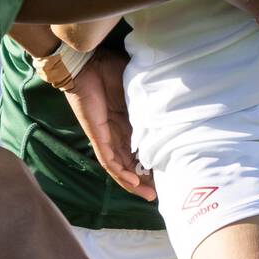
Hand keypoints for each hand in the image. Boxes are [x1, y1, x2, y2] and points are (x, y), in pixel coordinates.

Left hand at [62, 46, 155, 198]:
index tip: (167, 170)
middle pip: (130, 162)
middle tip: (160, 191)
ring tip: (149, 194)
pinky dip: (120, 173)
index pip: (140, 147)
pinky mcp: (97, 136)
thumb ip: (149, 96)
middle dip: (144, 179)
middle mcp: (116, 132)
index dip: (152, 160)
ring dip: (133, 182)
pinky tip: (133, 183)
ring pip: (120, 167)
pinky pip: (108, 161)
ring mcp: (106, 136)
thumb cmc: (110, 69)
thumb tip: (171, 100)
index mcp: (126, 120)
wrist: (87, 64)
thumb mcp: (137, 86)